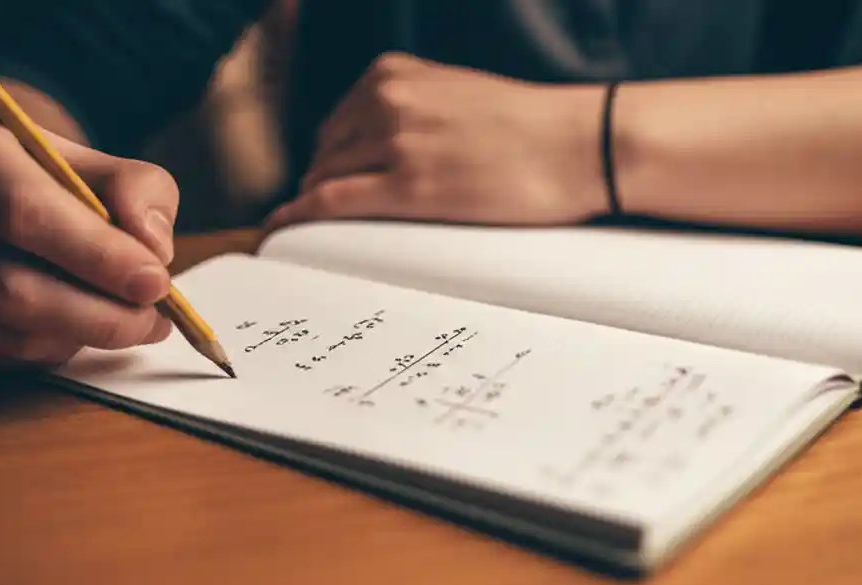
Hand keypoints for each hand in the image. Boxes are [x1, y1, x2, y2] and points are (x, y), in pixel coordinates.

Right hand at [0, 106, 178, 366]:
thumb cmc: (45, 171)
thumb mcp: (95, 160)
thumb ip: (137, 189)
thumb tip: (152, 246)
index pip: (20, 208)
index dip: (95, 252)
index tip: (156, 280)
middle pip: (5, 283)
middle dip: (96, 310)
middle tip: (154, 316)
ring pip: (1, 328)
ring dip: (82, 335)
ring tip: (134, 322)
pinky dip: (54, 347)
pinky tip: (87, 327)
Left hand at [265, 53, 606, 231]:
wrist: (579, 143)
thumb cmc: (530, 126)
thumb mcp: (457, 94)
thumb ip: (412, 107)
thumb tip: (375, 141)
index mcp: (395, 74)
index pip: (337, 121)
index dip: (329, 158)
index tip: (322, 181)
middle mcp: (387, 100)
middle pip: (326, 151)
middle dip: (322, 182)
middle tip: (328, 216)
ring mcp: (396, 142)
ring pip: (325, 177)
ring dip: (316, 204)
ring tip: (316, 233)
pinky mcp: (409, 187)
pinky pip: (331, 201)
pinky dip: (298, 216)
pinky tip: (282, 229)